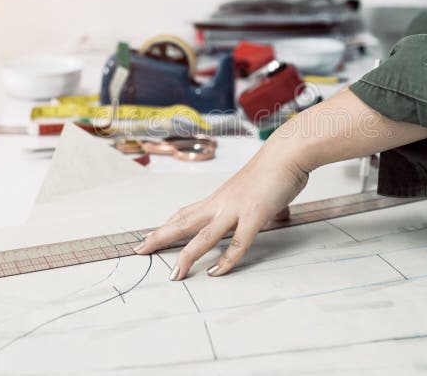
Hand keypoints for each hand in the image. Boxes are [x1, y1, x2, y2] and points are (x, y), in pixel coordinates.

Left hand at [133, 139, 307, 279]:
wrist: (287, 153)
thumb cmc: (276, 168)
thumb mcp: (259, 190)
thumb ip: (263, 205)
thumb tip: (276, 213)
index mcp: (219, 197)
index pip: (185, 213)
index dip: (167, 226)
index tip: (151, 235)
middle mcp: (220, 203)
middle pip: (183, 223)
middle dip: (160, 238)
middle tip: (139, 250)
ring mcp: (235, 209)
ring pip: (203, 236)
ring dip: (187, 256)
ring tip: (175, 274)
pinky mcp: (253, 215)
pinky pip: (237, 243)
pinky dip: (227, 260)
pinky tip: (217, 272)